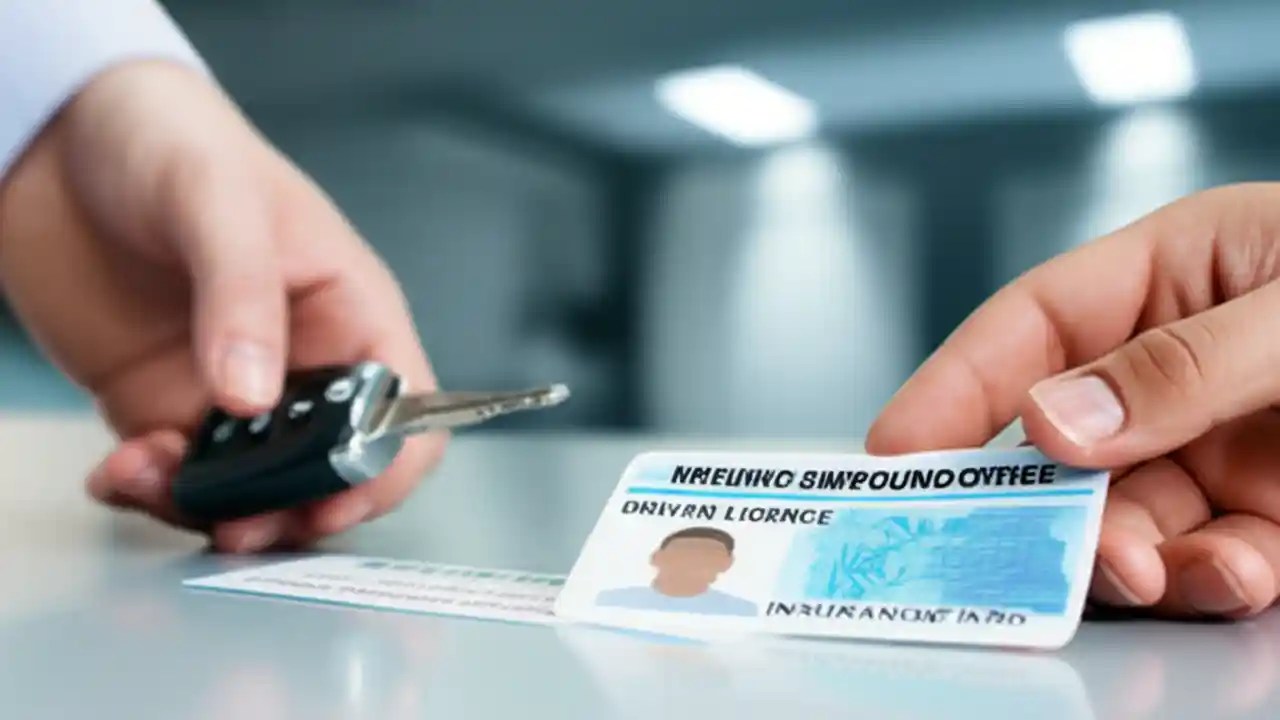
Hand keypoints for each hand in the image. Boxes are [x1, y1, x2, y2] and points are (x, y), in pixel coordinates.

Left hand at [0, 61, 445, 551]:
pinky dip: (149, 493)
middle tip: (239, 519)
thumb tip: (253, 399)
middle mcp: (302, 364)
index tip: (333, 497)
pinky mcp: (164, 406)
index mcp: (350, 313)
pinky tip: (120, 472)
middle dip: (290, 506)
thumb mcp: (218, 200)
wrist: (58, 136)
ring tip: (151, 479)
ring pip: (250, 490)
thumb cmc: (172, 138)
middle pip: (330, 470)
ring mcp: (233, 393)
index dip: (384, 466)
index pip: (403, 412)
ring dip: (208, 507)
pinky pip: (173, 478)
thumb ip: (241, 298)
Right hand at [867, 183, 1279, 619]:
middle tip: (1010, 548)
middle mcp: (1180, 371)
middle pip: (1061, 446)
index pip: (1029, 329)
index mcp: (1174, 276)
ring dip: (1120, 556)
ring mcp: (1223, 448)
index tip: (895, 450)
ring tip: (1136, 571)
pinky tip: (1229, 573)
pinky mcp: (1273, 516)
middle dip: (1035, 503)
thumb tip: (1050, 420)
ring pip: (1127, 520)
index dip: (952, 388)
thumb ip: (1181, 363)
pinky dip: (1209, 582)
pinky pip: (1211, 563)